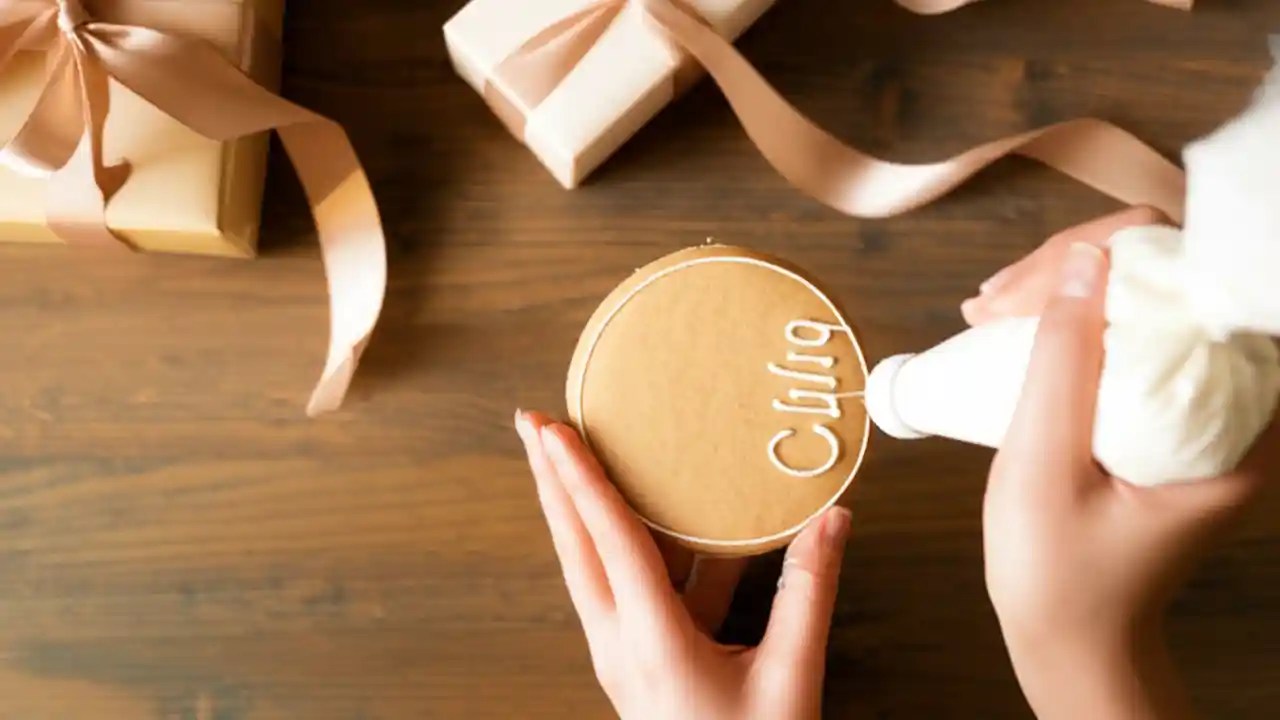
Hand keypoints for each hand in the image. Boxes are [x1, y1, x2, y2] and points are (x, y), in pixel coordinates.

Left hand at [515, 410, 851, 719]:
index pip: (610, 541)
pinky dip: (630, 547)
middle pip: (575, 545)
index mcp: (652, 642)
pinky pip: (624, 590)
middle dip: (552, 480)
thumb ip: (808, 593)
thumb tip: (832, 520)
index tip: (552, 430)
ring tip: (571, 454)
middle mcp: (621, 643)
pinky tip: (661, 521)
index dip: (583, 479)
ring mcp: (622, 654)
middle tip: (534, 423)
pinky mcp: (637, 662)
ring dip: (579, 509)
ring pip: (591, 566)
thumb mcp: (790, 676)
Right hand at [976, 213, 1278, 719]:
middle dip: (1076, 266)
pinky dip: (1072, 319)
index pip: (1201, 284)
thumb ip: (1063, 360)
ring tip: (986, 311)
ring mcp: (1201, 406)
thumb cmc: (1058, 574)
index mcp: (1238, 424)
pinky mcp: (1167, 411)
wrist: (1070, 638)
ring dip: (1064, 287)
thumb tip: (1084, 258)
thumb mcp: (1043, 465)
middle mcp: (1236, 405)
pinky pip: (1129, 333)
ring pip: (1145, 298)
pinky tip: (1012, 323)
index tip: (1033, 287)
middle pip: (1172, 279)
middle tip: (992, 301)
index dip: (1118, 257)